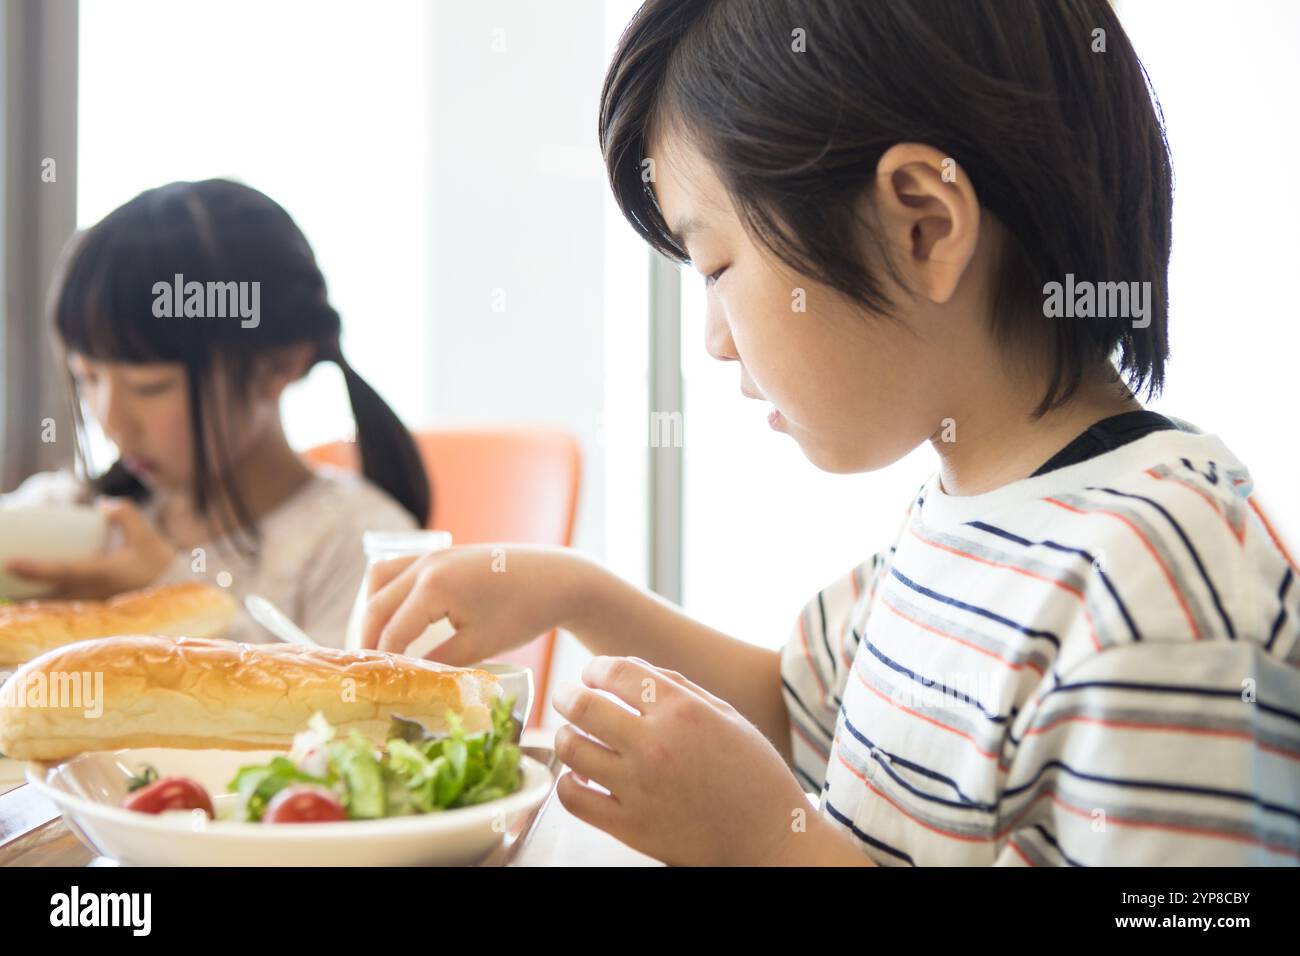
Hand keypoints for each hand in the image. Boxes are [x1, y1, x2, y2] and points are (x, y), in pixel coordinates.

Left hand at [5, 498, 173, 599]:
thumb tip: (102, 505)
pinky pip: (64, 606)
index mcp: (100, 574)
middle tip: (3, 572)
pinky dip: (46, 601)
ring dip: (30, 596)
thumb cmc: (159, 564)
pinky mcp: (95, 608)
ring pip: (53, 602)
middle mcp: (91, 593)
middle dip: (21, 587)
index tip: (10, 563)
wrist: (177, 591)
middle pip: (47, 593)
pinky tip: (34, 597)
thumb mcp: (146, 535)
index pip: (61, 571)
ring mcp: (92, 603)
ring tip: (11, 589)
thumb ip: (125, 515)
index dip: (33, 568)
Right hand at [360, 544, 591, 661]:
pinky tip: (394, 616)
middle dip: (366, 639)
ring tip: (375, 644)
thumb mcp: (480, 645)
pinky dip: (387, 591)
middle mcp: (425, 565)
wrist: (557, 578)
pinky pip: (398, 569)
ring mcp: (432, 555)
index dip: (381, 663)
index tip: (372, 687)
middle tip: (364, 672)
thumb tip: (411, 681)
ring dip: (372, 611)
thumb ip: (440, 663)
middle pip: (376, 605)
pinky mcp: (442, 554)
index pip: (392, 632)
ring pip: (380, 580)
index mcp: (433, 587)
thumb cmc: (523, 612)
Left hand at [551, 655, 852, 865]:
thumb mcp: (727, 716)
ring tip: (571, 737)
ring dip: (565, 737)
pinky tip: (577, 778)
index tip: (593, 675)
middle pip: (584, 706)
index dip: (596, 669)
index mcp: (682, 711)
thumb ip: (678, 686)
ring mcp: (639, 787)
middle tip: (567, 698)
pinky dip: (567, 784)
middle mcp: (656, 744)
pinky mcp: (630, 826)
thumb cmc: (754, 775)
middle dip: (568, 697)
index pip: (617, 672)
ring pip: (572, 749)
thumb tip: (631, 667)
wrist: (770, 839)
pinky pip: (575, 799)